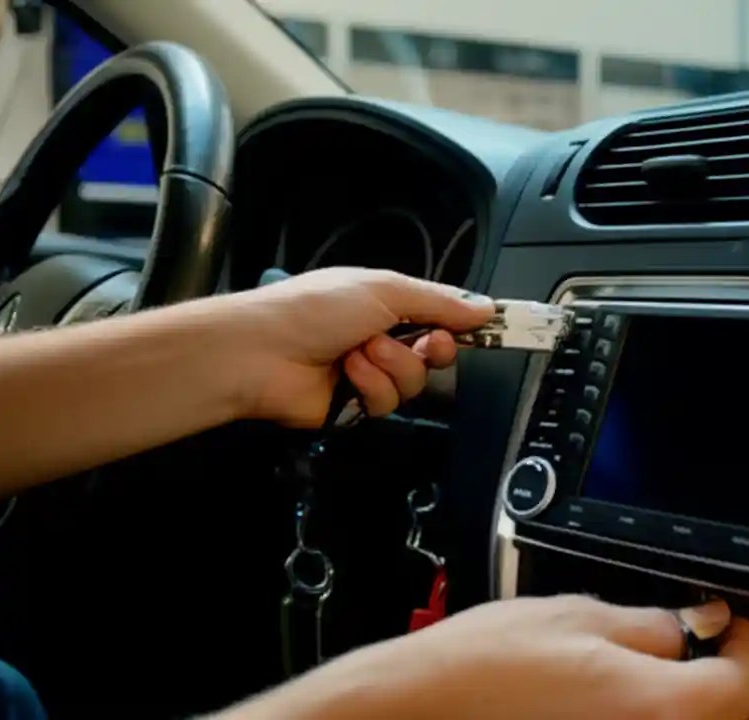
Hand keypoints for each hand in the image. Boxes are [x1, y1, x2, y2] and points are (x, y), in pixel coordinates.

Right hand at [219, 595, 748, 719]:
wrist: (420, 709)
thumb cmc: (485, 664)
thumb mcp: (578, 616)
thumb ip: (651, 625)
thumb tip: (697, 622)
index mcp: (654, 704)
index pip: (738, 685)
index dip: (742, 649)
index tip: (727, 625)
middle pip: (720, 718)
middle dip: (717, 680)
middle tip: (693, 644)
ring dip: (681, 703)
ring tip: (646, 670)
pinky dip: (641, 719)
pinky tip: (611, 700)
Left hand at [224, 267, 494, 426]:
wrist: (260, 351)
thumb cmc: (315, 308)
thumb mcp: (385, 290)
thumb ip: (439, 301)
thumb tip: (486, 307)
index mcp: (386, 303)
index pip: (440, 316)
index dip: (462, 325)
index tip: (488, 330)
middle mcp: (380, 338)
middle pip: (435, 355)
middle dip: (432, 349)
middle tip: (425, 342)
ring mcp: (367, 374)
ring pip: (414, 382)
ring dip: (393, 366)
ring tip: (360, 352)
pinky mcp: (354, 407)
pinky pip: (387, 404)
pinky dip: (371, 387)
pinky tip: (347, 374)